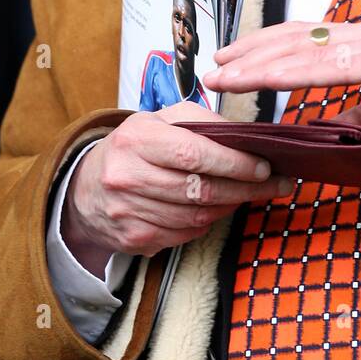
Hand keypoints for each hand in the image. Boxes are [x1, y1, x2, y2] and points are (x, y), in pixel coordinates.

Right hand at [61, 102, 293, 273]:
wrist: (84, 188)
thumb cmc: (133, 147)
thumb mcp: (158, 120)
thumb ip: (200, 121)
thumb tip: (245, 135)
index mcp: (137, 139)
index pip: (194, 153)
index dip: (234, 163)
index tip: (264, 166)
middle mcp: (128, 176)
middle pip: (200, 189)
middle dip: (245, 188)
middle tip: (276, 185)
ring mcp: (129, 212)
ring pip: (196, 216)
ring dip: (231, 205)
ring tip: (251, 194)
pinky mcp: (134, 239)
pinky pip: (185, 234)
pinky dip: (208, 222)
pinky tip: (219, 208)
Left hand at [202, 18, 360, 133]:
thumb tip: (332, 130)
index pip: (303, 42)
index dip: (263, 49)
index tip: (229, 63)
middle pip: (294, 40)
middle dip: (249, 54)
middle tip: (209, 69)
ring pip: (306, 48)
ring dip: (260, 61)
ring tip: (225, 73)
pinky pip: (339, 63)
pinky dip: (301, 69)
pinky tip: (273, 77)